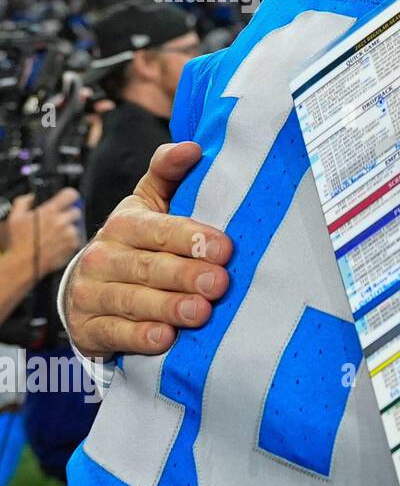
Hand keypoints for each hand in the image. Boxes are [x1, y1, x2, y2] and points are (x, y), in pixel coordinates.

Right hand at [4, 189, 84, 278]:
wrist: (24, 263)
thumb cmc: (19, 242)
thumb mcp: (15, 217)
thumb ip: (24, 201)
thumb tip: (33, 197)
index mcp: (50, 211)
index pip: (70, 195)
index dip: (69, 196)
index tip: (67, 199)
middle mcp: (62, 221)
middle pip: (76, 211)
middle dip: (68, 215)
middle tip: (57, 221)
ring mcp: (70, 234)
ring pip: (76, 226)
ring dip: (68, 229)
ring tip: (54, 236)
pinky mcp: (73, 246)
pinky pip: (77, 239)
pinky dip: (70, 241)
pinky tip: (57, 244)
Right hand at [64, 142, 231, 358]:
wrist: (90, 287)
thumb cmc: (137, 241)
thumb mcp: (149, 204)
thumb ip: (169, 174)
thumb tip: (192, 147)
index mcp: (125, 223)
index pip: (158, 228)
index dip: (190, 237)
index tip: (224, 248)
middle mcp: (104, 256)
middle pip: (148, 266)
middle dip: (186, 275)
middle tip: (219, 283)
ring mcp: (92, 293)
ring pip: (133, 300)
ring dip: (168, 307)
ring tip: (200, 313)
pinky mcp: (89, 327)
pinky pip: (115, 333)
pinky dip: (140, 337)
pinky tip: (164, 339)